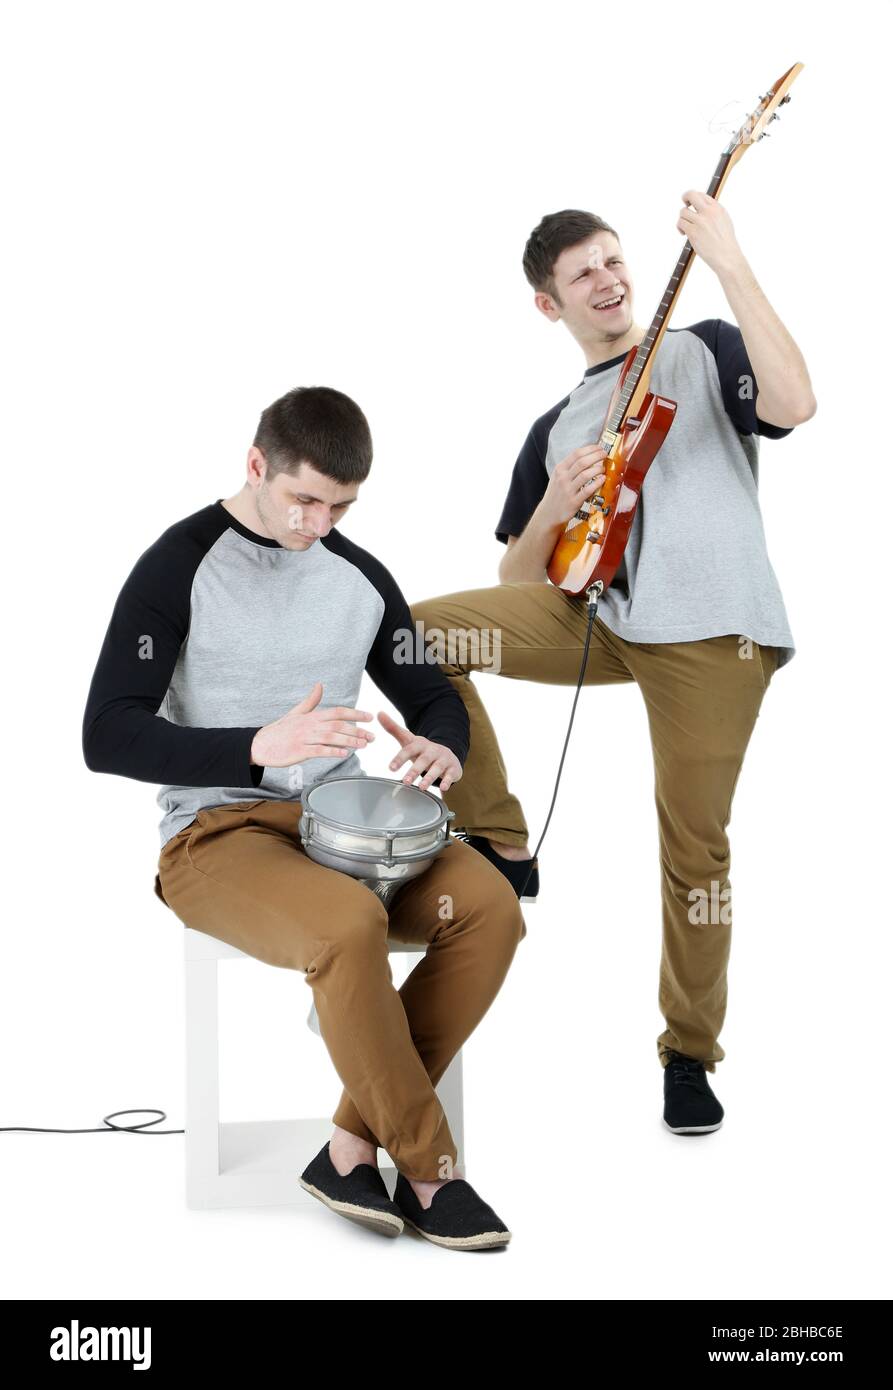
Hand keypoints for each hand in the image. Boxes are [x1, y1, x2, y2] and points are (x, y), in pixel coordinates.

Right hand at [250, 681, 374, 767]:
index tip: (370, 717)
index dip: (355, 713)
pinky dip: (332, 751)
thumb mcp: (295, 713)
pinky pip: (318, 750)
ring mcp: (304, 738)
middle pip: (338, 725)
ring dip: (349, 741)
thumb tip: (319, 685)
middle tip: (372, 736)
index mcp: (311, 716)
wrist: (260, 745)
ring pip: (331, 737)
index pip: (337, 712)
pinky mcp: (299, 751)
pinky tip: (344, 754)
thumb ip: (310, 701)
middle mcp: (310, 725)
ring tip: (363, 745)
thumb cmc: (280, 730)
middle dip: (357, 730)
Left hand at [377, 710, 461, 791]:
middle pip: (423, 760)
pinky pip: (450, 775)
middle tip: (405, 781)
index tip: (391, 768)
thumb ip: (393, 728)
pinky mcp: (453, 769)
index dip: (400, 758)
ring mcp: (443, 759)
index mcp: (420, 744)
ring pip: (437, 768)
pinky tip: (443, 789)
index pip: (409, 750)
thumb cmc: (422, 750)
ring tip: (421, 787)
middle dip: (414, 770)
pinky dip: (447, 781)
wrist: (446, 753)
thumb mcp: (408, 740)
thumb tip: (379, 713)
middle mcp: (432, 750)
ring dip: (429, 778)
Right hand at [542, 444, 607, 526]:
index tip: (599, 447)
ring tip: (603, 468)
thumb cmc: (557, 494)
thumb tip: (588, 456)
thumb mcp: (558, 477)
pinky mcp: (573, 501)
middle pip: (582, 462)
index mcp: (560, 469)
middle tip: (605, 454)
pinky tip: (603, 479)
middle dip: (597, 456)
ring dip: (598, 469)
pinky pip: (588, 490)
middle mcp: (563, 478)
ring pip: (586, 475)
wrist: (548, 513)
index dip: (590, 449)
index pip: (576, 454)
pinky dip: (597, 483)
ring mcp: (568, 490)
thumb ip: (570, 467)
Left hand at [677, 190, 744, 275]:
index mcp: (717, 208)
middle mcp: (709, 212)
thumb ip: (713, 212)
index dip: (695, 199)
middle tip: (685, 204)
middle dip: (685, 197)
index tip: (693, 206)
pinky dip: (680, 228)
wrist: (727, 257)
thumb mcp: (724, 220)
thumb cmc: (725, 242)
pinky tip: (684, 234)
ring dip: (682, 219)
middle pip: (691, 194)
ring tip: (686, 228)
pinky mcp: (693, 232)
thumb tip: (701, 205)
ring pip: (682, 212)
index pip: (701, 195)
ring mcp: (701, 221)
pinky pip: (680, 223)